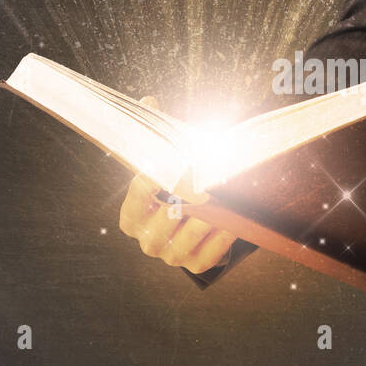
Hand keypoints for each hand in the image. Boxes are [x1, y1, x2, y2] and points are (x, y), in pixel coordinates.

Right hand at [117, 96, 239, 274]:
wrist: (194, 228)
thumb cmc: (176, 191)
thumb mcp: (164, 166)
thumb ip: (155, 136)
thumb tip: (149, 101)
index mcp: (132, 218)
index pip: (137, 195)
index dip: (153, 177)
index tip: (172, 162)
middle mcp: (147, 241)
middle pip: (167, 214)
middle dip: (188, 194)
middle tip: (206, 178)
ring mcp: (171, 256)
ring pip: (192, 231)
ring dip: (210, 213)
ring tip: (224, 194)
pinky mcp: (197, 264)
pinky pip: (212, 249)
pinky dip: (224, 234)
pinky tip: (234, 219)